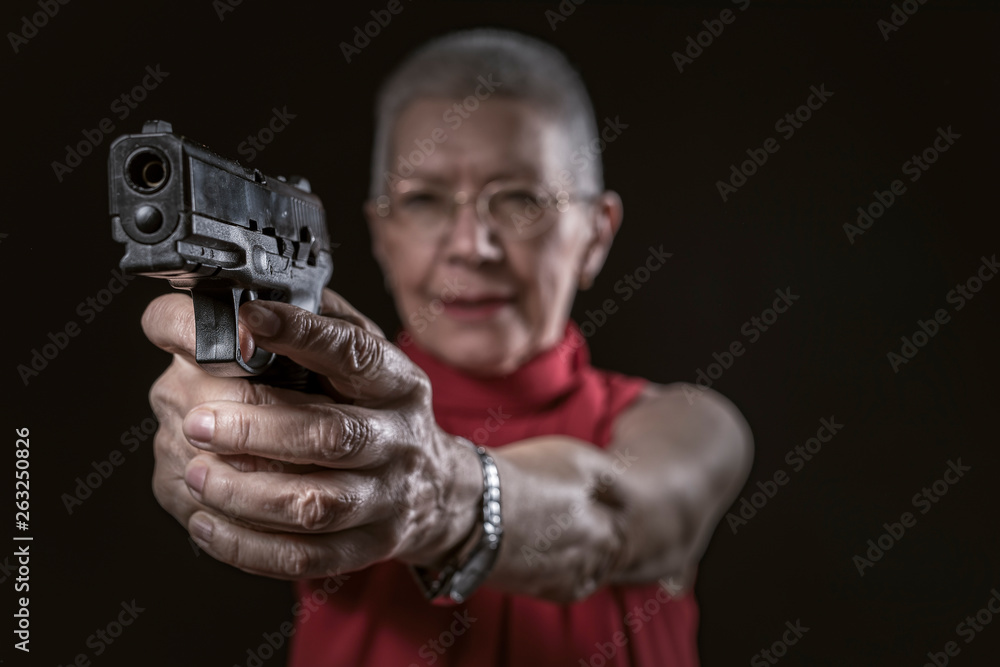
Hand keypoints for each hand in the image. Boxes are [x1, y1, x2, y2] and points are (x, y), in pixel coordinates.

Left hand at [143, 289, 481, 579]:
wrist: (436, 489)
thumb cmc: (380, 411)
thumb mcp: (371, 358)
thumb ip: (322, 325)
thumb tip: (246, 291)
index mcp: (396, 382)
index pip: (354, 353)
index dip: (303, 335)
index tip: (248, 318)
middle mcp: (398, 439)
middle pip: (332, 437)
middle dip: (257, 430)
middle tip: (195, 421)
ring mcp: (386, 499)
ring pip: (315, 505)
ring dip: (246, 493)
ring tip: (195, 474)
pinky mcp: (367, 547)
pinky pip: (306, 558)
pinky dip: (249, 547)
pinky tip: (207, 524)